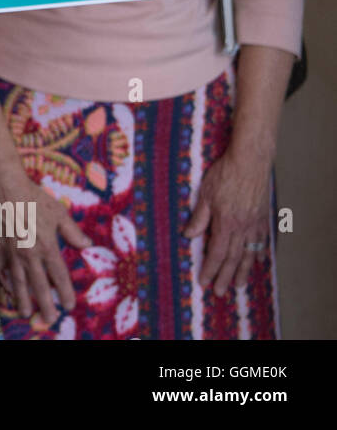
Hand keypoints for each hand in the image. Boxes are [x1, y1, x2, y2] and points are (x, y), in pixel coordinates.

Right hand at [0, 162, 91, 319]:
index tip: (68, 306)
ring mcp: (10, 253)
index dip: (64, 293)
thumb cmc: (33, 198)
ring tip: (24, 313)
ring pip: (17, 282)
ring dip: (21, 300)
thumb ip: (73, 232)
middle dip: (44, 305)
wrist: (3, 187)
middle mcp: (29, 254)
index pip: (58, 276)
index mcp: (47, 246)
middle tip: (48, 320)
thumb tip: (87, 245)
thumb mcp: (59, 212)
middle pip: (38, 285)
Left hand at [183, 151, 271, 294]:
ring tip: (239, 285)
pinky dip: (258, 254)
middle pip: (233, 258)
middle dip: (225, 277)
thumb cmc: (225, 174)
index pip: (217, 253)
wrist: (251, 161)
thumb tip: (189, 236)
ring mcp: (255, 223)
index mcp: (226, 223)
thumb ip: (199, 217)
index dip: (210, 269)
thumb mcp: (205, 194)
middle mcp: (243, 228)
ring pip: (249, 253)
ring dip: (243, 271)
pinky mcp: (263, 217)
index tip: (203, 281)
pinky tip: (256, 262)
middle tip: (219, 292)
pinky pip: (261, 241)